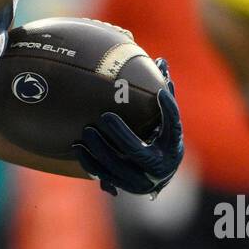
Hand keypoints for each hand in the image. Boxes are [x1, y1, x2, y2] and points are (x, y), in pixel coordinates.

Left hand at [73, 58, 183, 196]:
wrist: (160, 173)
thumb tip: (160, 61)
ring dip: (100, 149)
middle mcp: (159, 168)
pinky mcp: (123, 186)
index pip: (170, 127)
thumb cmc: (162, 136)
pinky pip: (103, 176)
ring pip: (117, 168)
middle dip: (120, 135)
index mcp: (171, 148)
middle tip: (105, 116)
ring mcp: (140, 181)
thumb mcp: (168, 119)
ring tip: (86, 131)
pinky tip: (77, 147)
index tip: (156, 93)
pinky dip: (90, 162)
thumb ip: (165, 94)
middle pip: (137, 152)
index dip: (166, 110)